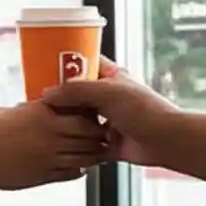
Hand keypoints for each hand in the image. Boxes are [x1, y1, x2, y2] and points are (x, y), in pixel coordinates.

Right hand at [0, 100, 104, 189]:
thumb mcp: (8, 111)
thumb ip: (25, 111)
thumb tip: (30, 108)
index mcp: (43, 113)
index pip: (81, 112)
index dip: (92, 114)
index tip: (94, 114)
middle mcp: (51, 133)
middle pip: (89, 134)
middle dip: (98, 134)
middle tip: (103, 134)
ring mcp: (50, 156)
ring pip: (85, 155)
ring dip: (93, 155)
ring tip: (97, 154)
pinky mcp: (44, 175)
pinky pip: (71, 173)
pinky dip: (78, 171)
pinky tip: (79, 170)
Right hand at [42, 58, 180, 167]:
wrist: (166, 141)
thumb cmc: (143, 110)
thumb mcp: (105, 92)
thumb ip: (75, 91)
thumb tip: (47, 94)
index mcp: (112, 78)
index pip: (86, 63)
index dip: (67, 64)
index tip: (45, 65)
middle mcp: (110, 97)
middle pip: (80, 92)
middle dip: (63, 96)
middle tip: (39, 96)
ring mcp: (111, 119)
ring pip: (82, 117)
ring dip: (69, 120)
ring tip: (43, 118)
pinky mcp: (111, 141)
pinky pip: (88, 141)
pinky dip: (77, 141)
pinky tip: (59, 140)